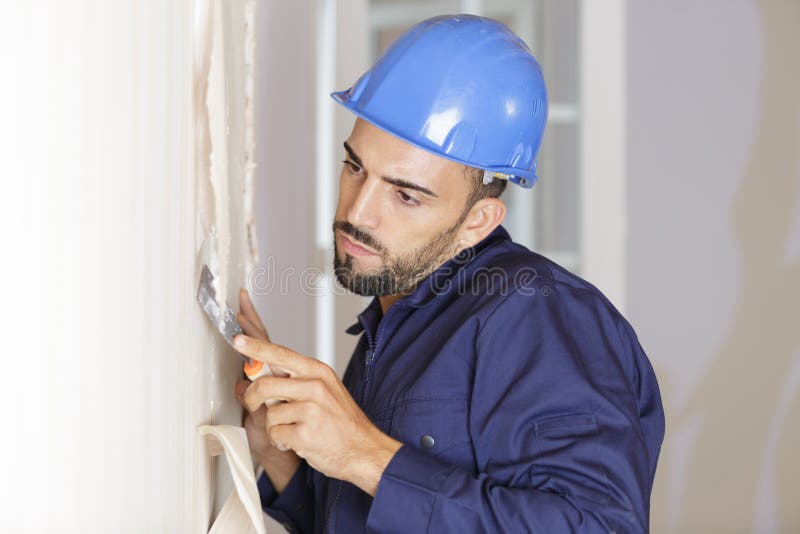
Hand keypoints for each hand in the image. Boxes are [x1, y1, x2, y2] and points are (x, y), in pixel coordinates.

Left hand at [234, 334, 402, 495]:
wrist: (363, 450)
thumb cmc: (342, 422)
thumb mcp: (325, 391)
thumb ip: (295, 381)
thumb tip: (260, 374)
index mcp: (318, 372)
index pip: (281, 354)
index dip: (256, 347)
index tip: (238, 340)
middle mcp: (315, 387)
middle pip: (265, 385)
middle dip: (252, 398)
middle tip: (254, 405)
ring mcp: (311, 410)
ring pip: (269, 414)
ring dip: (275, 427)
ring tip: (293, 430)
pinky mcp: (306, 434)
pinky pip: (275, 435)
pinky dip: (281, 442)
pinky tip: (297, 442)